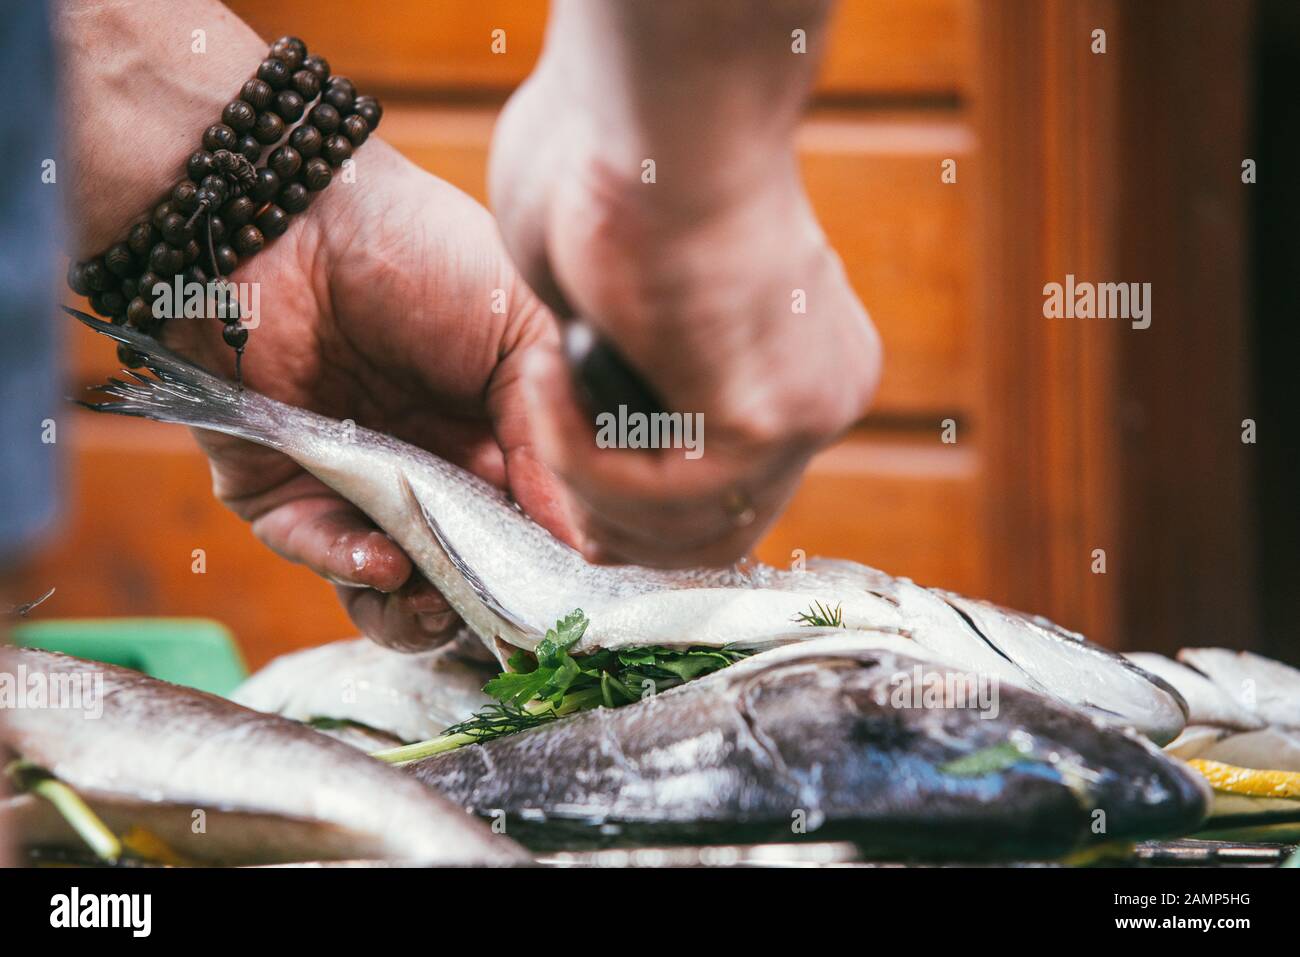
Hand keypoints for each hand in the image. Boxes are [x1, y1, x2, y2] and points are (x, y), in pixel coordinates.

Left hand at [168, 142, 575, 649]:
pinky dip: (347, 565)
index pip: (524, 524)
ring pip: (388, 585)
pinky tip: (382, 560)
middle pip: (461, 567)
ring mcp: (354, 484)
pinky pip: (314, 547)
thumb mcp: (527, 336)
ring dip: (416, 611)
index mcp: (491, 438)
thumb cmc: (423, 255)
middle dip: (482, 599)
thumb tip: (582, 536)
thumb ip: (551, 435)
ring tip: (437, 601)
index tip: (565, 587)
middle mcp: (425, 470)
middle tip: (499, 608)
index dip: (542, 562)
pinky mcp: (280, 487)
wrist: (297, 216)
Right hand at [488, 10, 881, 567]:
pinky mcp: (771, 419)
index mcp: (795, 362)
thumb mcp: (606, 291)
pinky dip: (580, 453)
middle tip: (544, 458)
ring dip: (581, 475)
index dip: (633, 511)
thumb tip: (591, 405)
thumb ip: (615, 369)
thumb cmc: (616, 159)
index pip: (728, 498)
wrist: (655, 109)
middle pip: (716, 537)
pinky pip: (659, 495)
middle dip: (609, 520)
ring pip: (685, 533)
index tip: (565, 475)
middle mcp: (818, 395)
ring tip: (542, 380)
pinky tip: (550, 377)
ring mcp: (806, 412)